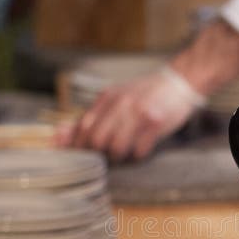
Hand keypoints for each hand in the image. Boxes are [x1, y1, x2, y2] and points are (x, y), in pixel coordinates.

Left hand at [58, 19, 238, 159]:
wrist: (180, 82)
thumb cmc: (146, 94)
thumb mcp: (116, 99)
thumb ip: (91, 117)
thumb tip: (58, 136)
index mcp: (107, 98)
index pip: (82, 127)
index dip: (78, 146)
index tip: (79, 157)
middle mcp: (120, 104)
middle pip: (96, 140)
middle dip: (99, 153)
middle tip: (107, 155)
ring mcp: (137, 113)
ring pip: (116, 148)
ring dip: (120, 156)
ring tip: (127, 150)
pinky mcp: (154, 123)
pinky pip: (139, 150)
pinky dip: (139, 154)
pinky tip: (143, 146)